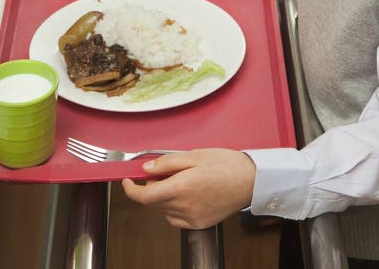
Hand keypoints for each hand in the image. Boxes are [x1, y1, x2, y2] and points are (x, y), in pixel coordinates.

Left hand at [122, 149, 255, 228]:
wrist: (251, 181)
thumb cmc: (227, 164)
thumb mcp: (195, 154)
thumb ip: (167, 162)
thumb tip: (146, 168)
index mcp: (183, 186)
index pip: (145, 196)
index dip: (130, 190)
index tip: (127, 180)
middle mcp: (185, 206)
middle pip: (153, 202)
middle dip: (152, 186)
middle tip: (164, 171)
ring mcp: (192, 218)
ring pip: (163, 210)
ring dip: (162, 196)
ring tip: (181, 180)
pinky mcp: (198, 224)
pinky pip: (175, 218)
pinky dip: (173, 207)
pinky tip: (186, 195)